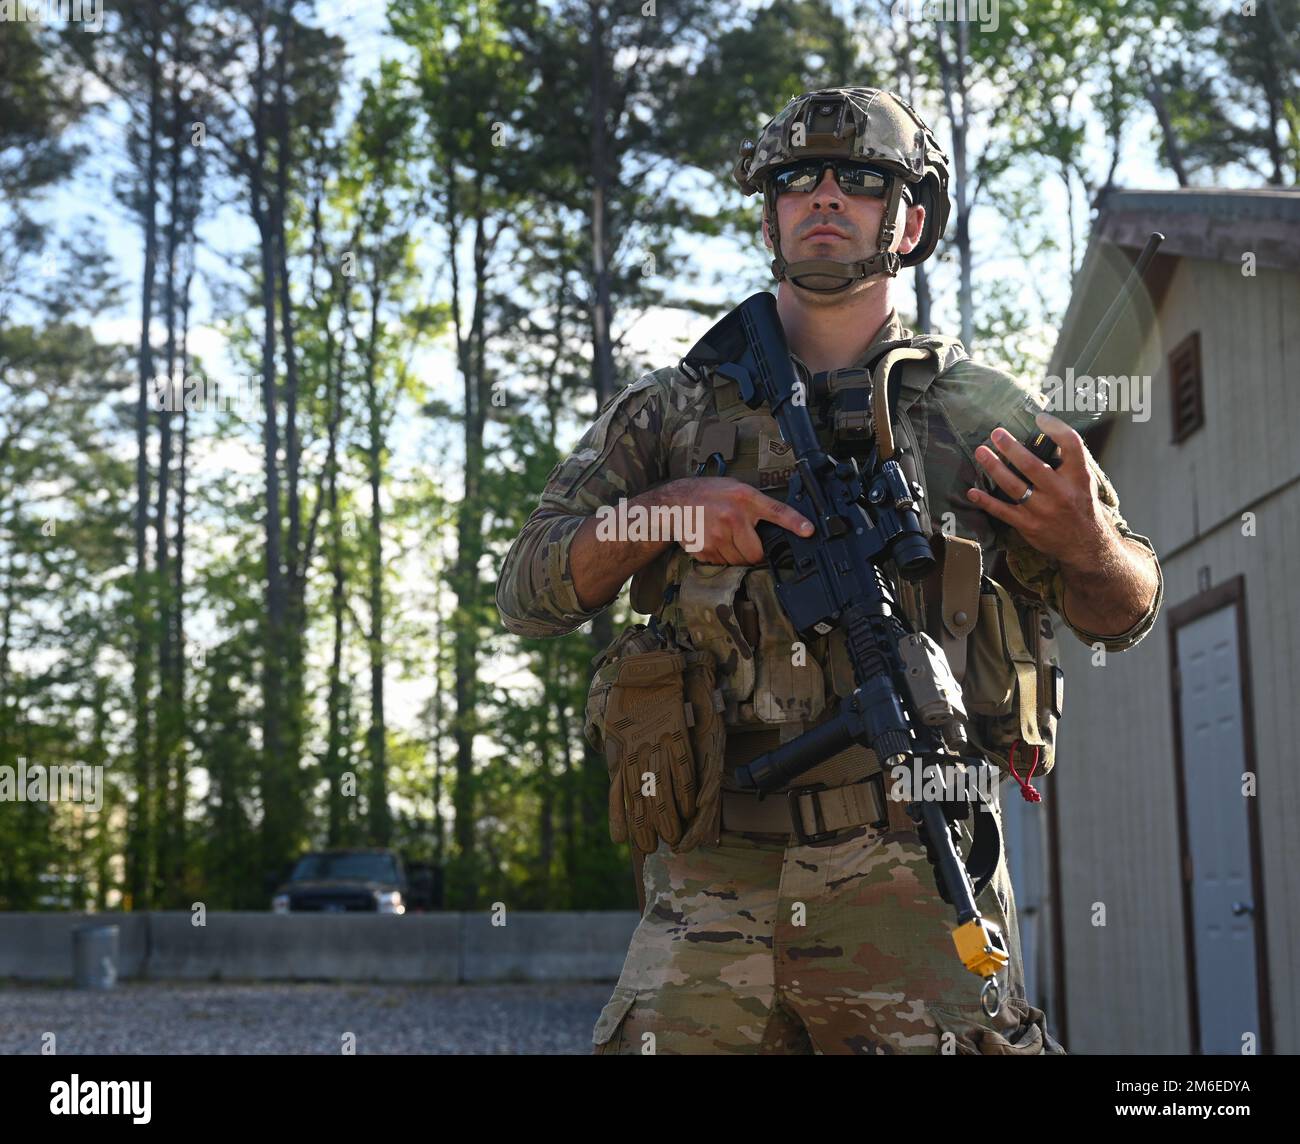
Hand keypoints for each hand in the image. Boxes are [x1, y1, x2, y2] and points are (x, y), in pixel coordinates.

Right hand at [663, 476, 814, 564]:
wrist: (675, 502)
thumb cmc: (708, 494)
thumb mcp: (736, 489)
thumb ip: (756, 505)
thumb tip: (780, 525)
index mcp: (744, 499)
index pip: (776, 512)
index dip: (795, 522)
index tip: (809, 531)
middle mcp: (732, 517)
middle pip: (756, 554)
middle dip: (753, 552)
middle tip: (743, 541)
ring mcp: (717, 536)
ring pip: (739, 562)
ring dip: (736, 556)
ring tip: (724, 537)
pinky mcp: (704, 549)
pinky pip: (722, 563)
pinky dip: (720, 557)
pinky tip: (712, 540)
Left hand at [965, 411, 1111, 568]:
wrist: (1084, 544)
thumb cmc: (1080, 505)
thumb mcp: (1084, 481)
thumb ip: (1068, 461)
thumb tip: (1045, 435)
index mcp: (1078, 477)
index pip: (1071, 445)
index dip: (1056, 428)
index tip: (1040, 417)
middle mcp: (1061, 492)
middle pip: (1032, 465)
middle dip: (1011, 448)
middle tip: (996, 433)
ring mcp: (1043, 510)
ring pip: (1013, 486)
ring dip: (994, 468)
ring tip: (980, 452)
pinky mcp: (1029, 525)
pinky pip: (1003, 511)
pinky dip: (986, 502)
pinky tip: (972, 492)